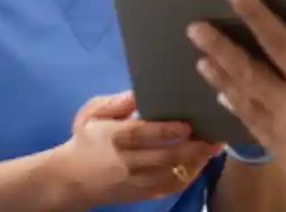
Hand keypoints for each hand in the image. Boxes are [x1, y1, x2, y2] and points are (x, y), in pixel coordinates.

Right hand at [50, 91, 223, 206]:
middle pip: (162, 157)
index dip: (165, 131)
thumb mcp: (91, 113)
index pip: (141, 135)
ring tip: (214, 148)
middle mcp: (125, 162)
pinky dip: (187, 177)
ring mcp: (134, 182)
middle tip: (215, 136)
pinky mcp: (141, 194)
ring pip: (170, 175)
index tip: (188, 125)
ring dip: (195, 162)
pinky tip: (200, 163)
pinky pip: (168, 188)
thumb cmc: (86, 139)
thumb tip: (138, 91)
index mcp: (112, 138)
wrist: (71, 180)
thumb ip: (116, 103)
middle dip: (191, 148)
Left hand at [187, 0, 285, 210]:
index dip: (253, 13)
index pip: (277, 41)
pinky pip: (255, 130)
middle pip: (248, 74)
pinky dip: (238, 111)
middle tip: (195, 29)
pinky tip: (227, 98)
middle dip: (219, 48)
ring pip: (245, 105)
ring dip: (222, 80)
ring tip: (201, 60)